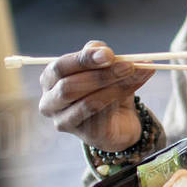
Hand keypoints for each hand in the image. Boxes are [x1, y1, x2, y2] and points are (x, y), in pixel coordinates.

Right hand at [38, 40, 154, 150]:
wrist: (119, 120)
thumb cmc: (106, 88)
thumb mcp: (103, 67)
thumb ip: (99, 56)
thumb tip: (104, 50)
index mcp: (50, 80)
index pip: (59, 68)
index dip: (83, 60)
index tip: (108, 54)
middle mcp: (50, 103)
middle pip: (69, 87)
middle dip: (101, 75)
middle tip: (128, 65)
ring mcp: (65, 122)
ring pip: (88, 103)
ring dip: (115, 86)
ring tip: (137, 73)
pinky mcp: (86, 135)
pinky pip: (103, 117)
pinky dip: (122, 98)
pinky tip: (135, 86)